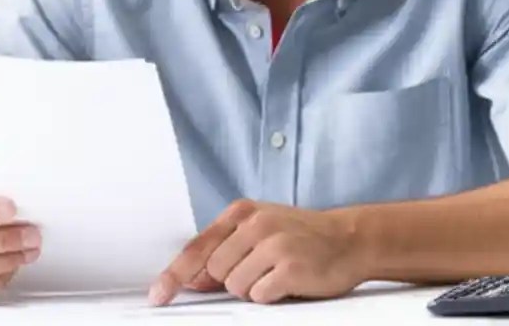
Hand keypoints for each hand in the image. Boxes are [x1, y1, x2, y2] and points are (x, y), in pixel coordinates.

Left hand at [150, 199, 365, 305]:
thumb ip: (225, 251)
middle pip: (215, 272)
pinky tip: (288, 283)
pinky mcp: (291, 266)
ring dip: (253, 290)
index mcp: (242, 213)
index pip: (198, 248)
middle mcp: (255, 224)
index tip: (159, 295)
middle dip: (232, 281)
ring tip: (277, 275)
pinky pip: (260, 296)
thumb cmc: (301, 237)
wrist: (350, 239)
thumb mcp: (260, 232)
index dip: (174, 275)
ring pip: (235, 286)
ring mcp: (274, 244)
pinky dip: (271, 296)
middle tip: (261, 271)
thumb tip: (191, 280)